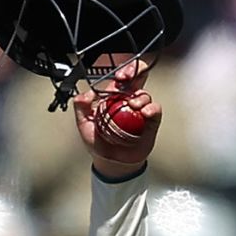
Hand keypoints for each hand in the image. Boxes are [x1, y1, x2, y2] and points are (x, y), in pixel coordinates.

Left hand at [73, 59, 160, 175]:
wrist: (111, 163)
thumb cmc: (99, 144)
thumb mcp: (84, 125)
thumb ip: (81, 108)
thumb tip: (85, 94)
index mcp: (113, 99)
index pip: (120, 80)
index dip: (122, 72)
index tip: (120, 76)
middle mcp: (128, 102)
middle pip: (137, 79)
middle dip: (136, 72)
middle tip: (130, 77)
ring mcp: (140, 111)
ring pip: (145, 95)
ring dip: (140, 96)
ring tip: (133, 105)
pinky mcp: (150, 122)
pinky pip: (155, 110)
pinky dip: (151, 108)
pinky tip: (144, 113)